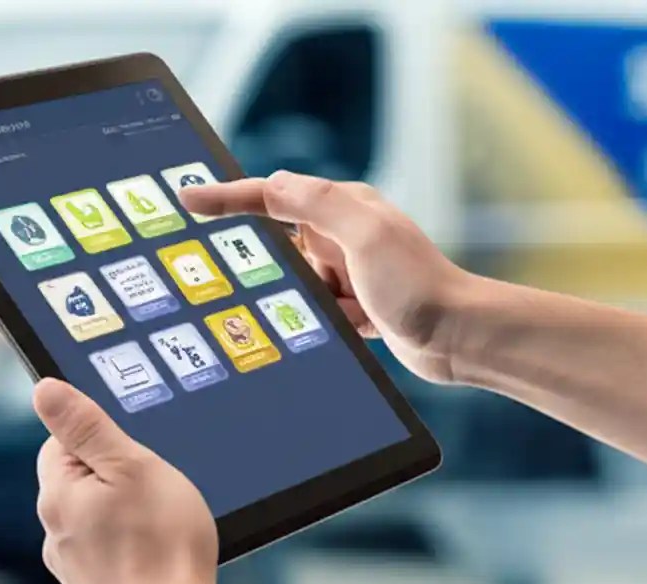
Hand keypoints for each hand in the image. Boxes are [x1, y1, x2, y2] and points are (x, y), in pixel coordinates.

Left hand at [32, 378, 220, 583]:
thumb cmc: (162, 547)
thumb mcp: (131, 465)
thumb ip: (87, 425)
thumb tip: (44, 389)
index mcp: (58, 496)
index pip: (60, 444)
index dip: (99, 438)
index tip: (132, 449)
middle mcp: (56, 536)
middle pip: (79, 483)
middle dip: (114, 478)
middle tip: (155, 488)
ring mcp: (76, 572)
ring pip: (97, 523)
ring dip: (125, 518)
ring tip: (163, 526)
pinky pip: (112, 559)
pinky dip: (133, 553)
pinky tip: (161, 559)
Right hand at [181, 172, 475, 383]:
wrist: (459, 338)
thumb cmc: (419, 284)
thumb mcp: (363, 235)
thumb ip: (316, 204)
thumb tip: (270, 182)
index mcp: (343, 208)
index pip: (272, 194)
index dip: (227, 197)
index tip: (186, 198)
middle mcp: (342, 235)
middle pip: (278, 243)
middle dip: (264, 264)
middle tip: (247, 275)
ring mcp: (347, 272)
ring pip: (292, 283)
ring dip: (296, 301)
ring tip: (326, 310)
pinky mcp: (351, 308)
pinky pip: (311, 311)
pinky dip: (314, 322)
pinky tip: (332, 329)